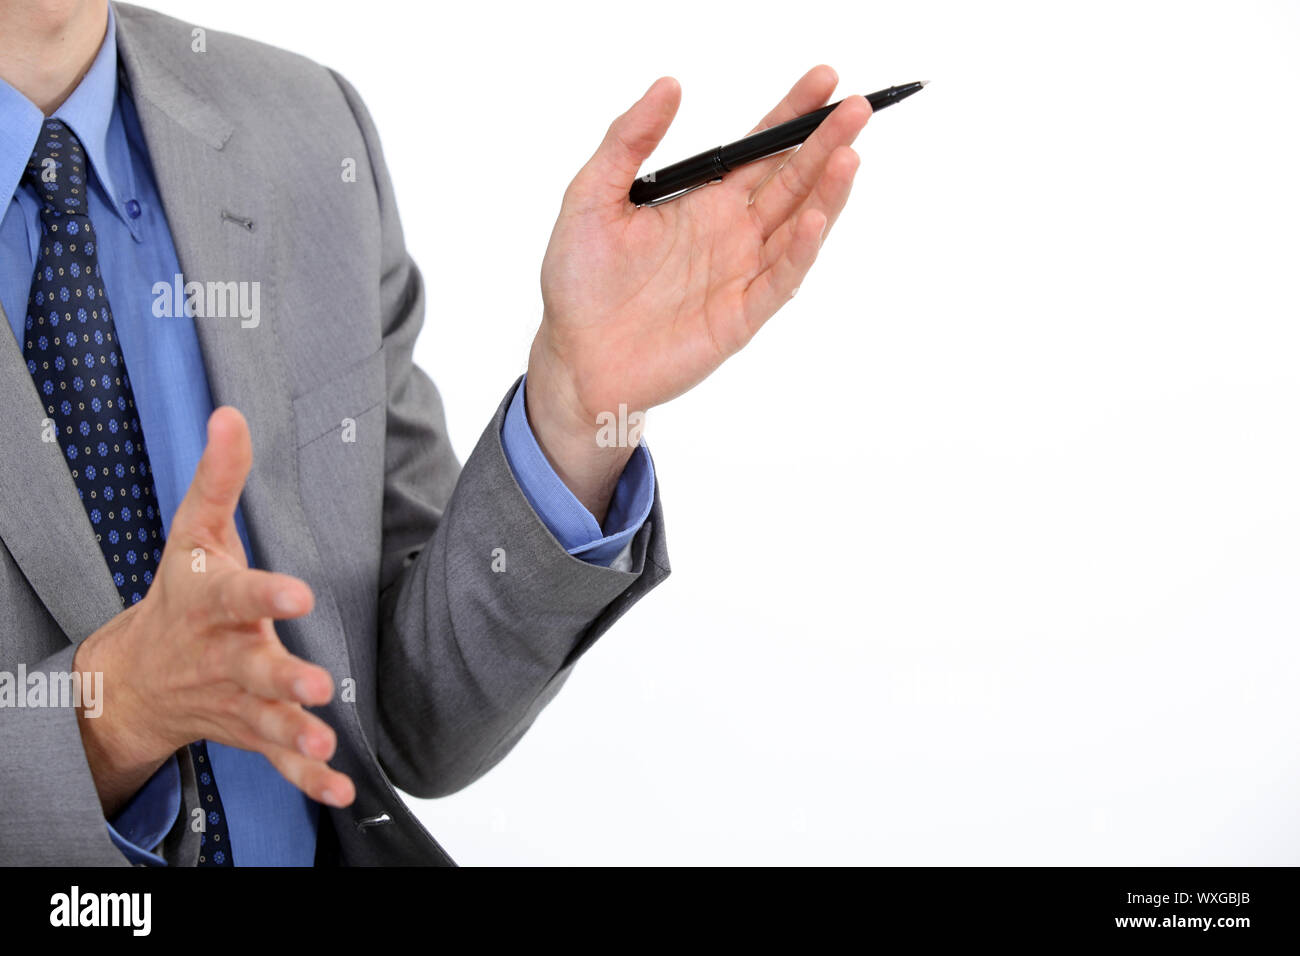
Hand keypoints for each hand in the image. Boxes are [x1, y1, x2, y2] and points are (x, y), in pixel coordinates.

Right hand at [73, 407, 354, 816]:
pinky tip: (342, 790)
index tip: (298, 594)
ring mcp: (235, 699)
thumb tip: (231, 414)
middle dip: (282, 678)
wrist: (137, 678)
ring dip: (295, 735)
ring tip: (326, 744)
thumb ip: (220, 478)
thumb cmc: (181, 593)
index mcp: (210, 603)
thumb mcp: (194, 534)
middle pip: (252, 667)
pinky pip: (277, 761)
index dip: (264, 594)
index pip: (236, 595)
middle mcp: (221, 655)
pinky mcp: (250, 731)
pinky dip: (308, 780)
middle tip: (315, 686)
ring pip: (265, 720)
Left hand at [526, 65, 869, 517]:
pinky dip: (799, 251)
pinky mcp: (738, 318)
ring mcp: (739, 275)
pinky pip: (777, 281)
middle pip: (791, 180)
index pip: (759, 149)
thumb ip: (627, 142)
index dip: (791, 115)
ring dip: (825, 192)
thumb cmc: (579, 281)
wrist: (573, 357)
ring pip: (796, 226)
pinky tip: (813, 219)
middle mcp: (731, 234)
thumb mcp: (591, 197)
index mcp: (703, 201)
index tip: (823, 79)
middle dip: (825, 143)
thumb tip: (668, 85)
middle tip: (858, 106)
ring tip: (849, 154)